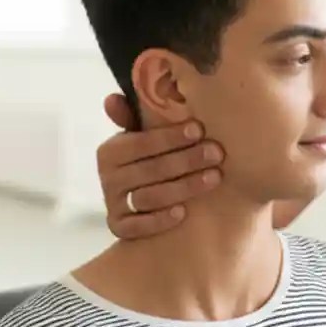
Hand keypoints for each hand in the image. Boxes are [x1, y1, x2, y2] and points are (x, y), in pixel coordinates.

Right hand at [97, 93, 224, 238]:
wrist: (143, 198)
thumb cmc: (151, 157)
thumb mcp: (142, 135)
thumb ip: (133, 115)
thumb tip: (112, 98)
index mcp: (111, 151)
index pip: (140, 142)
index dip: (169, 136)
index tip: (198, 129)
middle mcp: (108, 178)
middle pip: (150, 170)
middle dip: (186, 160)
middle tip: (217, 153)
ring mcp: (114, 205)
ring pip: (150, 197)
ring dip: (183, 187)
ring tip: (214, 178)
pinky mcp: (120, 227)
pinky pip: (138, 227)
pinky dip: (159, 221)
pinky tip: (183, 213)